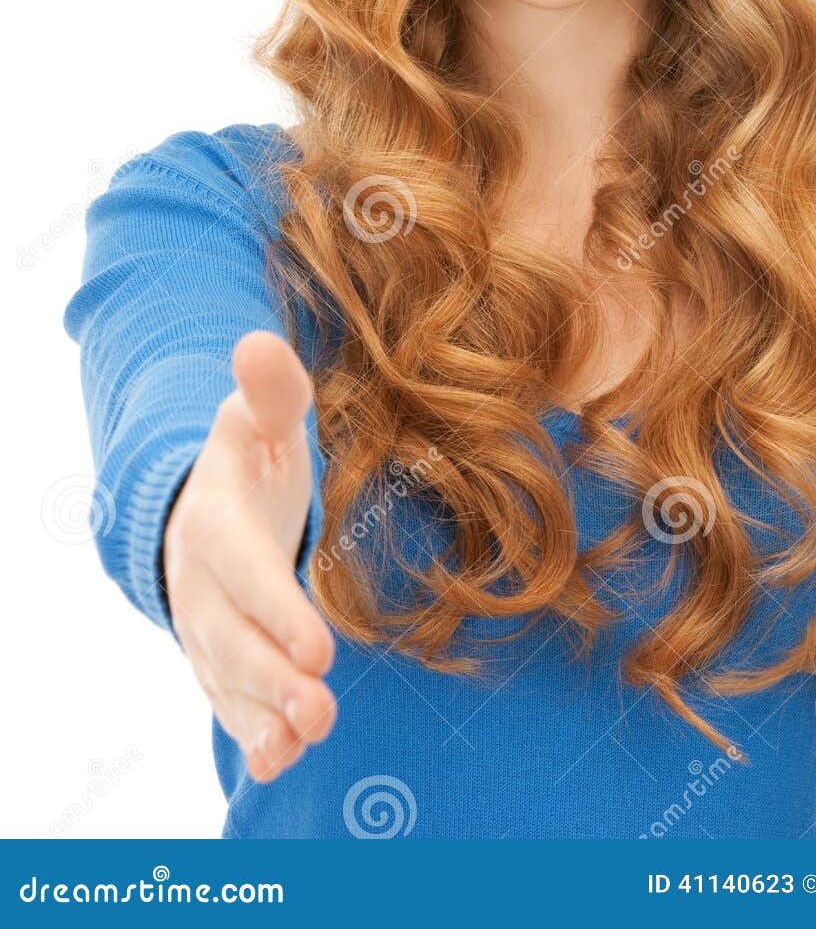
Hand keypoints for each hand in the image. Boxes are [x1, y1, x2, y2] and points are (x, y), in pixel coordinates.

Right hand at [162, 329, 336, 781]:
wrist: (204, 510)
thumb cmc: (250, 459)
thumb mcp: (261, 420)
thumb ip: (270, 390)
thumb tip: (259, 343)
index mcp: (217, 522)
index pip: (244, 570)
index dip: (276, 608)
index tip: (321, 645)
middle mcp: (204, 585)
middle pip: (234, 639)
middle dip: (274, 677)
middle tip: (321, 708)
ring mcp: (209, 631)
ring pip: (230, 680)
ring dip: (265, 714)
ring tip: (303, 743)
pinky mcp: (223, 663)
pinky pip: (230, 703)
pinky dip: (252, 733)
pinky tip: (282, 762)